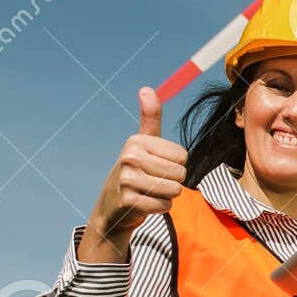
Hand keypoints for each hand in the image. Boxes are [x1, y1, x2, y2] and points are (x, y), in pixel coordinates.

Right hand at [81, 87, 188, 260]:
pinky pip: (164, 205)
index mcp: (136, 141)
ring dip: (168, 195)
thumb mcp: (143, 143)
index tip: (157, 166)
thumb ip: (150, 118)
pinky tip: (145, 203)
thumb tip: (146, 89)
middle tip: (154, 181)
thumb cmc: (136, 171)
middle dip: (173, 181)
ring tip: (150, 191)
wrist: (113, 206)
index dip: (176, 164)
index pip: (183, 156)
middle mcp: (130, 157)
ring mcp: (127, 179)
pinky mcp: (128, 200)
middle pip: (180, 173)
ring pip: (175, 190)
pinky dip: (160, 208)